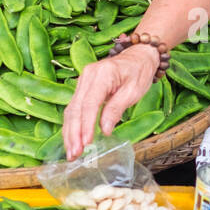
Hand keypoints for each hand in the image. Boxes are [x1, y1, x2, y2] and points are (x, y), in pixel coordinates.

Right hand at [62, 45, 159, 159]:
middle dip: (73, 133)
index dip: (86, 125)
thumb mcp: (134, 91)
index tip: (86, 143)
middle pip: (75, 108)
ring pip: (71, 110)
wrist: (138, 55)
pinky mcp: (83, 87)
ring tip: (72, 153)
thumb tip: (105, 130)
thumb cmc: (139, 72)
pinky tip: (72, 140)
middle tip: (74, 154)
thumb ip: (117, 109)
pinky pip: (74, 108)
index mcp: (102, 74)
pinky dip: (72, 125)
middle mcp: (88, 76)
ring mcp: (83, 81)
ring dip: (70, 133)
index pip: (89, 103)